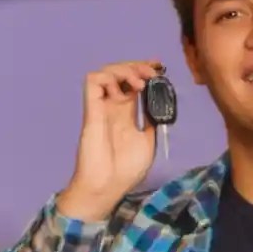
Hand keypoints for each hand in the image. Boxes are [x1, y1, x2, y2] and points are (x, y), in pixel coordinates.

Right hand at [57, 60, 163, 220]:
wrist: (107, 185)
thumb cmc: (125, 169)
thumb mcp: (148, 142)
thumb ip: (151, 122)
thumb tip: (158, 107)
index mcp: (126, 112)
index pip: (133, 82)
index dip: (144, 70)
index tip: (160, 67)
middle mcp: (113, 106)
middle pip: (120, 73)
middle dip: (138, 66)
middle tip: (153, 71)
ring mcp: (101, 106)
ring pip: (106, 72)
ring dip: (125, 70)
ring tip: (140, 82)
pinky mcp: (92, 109)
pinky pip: (93, 81)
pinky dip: (109, 77)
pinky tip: (124, 89)